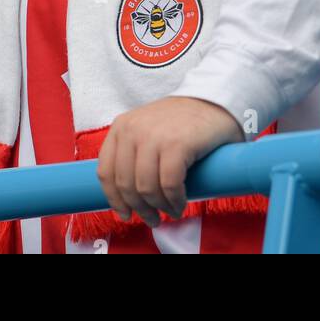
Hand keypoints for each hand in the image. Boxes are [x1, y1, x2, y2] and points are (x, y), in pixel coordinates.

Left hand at [96, 97, 243, 226]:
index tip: (125, 214)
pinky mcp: (177, 144)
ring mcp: (154, 136)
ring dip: (159, 207)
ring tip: (170, 211)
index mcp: (121, 127)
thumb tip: (125, 196)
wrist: (214, 101)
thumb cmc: (181, 122)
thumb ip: (133, 152)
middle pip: (126, 185)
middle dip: (140, 209)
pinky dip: (174, 201)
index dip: (114, 199)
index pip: (106, 171)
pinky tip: (180, 204)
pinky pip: (169, 185)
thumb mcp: (146, 130)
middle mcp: (132, 130)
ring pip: (146, 189)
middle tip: (153, 219)